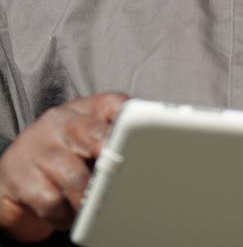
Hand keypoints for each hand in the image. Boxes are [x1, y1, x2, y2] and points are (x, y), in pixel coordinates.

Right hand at [0, 92, 128, 242]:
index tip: (143, 141)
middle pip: (94, 135)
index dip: (130, 121)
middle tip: (123, 178)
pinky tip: (67, 215)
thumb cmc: (63, 155)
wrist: (13, 175)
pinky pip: (52, 202)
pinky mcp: (21, 177)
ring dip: (88, 199)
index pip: (114, 104)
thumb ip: (115, 140)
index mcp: (85, 109)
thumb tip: (151, 159)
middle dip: (112, 158)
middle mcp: (62, 121)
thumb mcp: (88, 140)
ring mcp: (40, 147)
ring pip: (75, 175)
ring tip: (93, 208)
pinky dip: (64, 215)